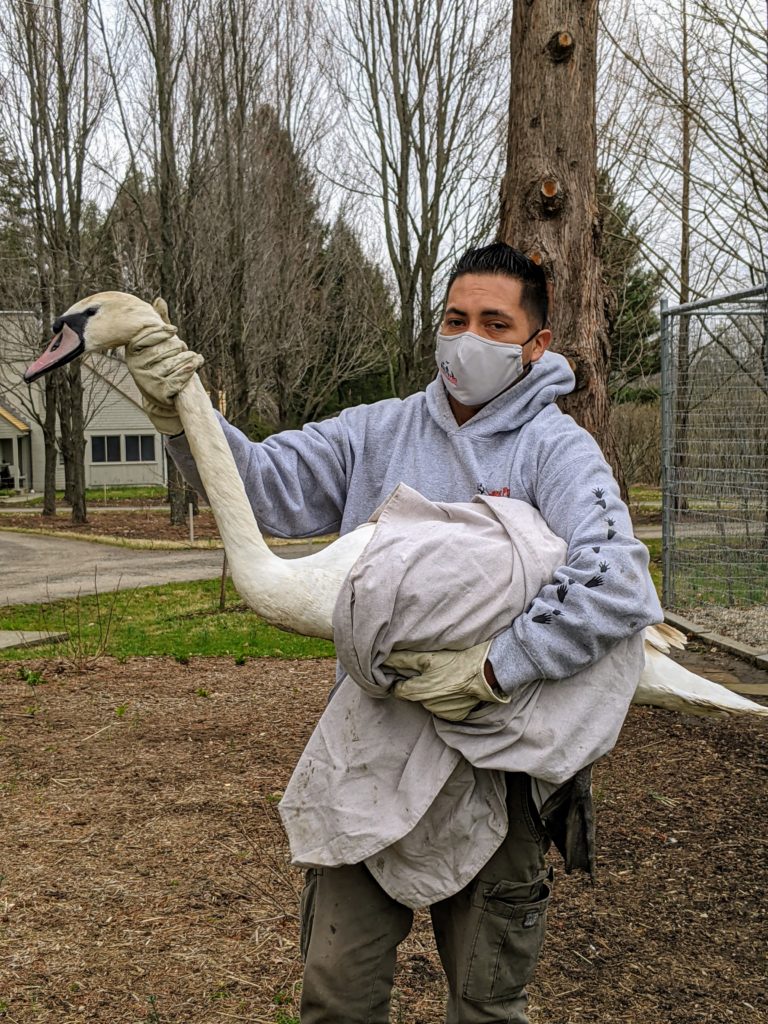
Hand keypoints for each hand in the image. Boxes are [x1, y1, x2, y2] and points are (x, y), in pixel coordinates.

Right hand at [124, 300, 203, 434]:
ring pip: (174, 363)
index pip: (148, 335)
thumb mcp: (160, 341)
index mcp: (132, 350)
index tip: (173, 330)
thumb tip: (159, 300)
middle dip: (179, 347)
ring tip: (192, 358)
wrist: (165, 393)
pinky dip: (190, 370)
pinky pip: (178, 378)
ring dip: (188, 359)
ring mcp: (146, 381)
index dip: (163, 332)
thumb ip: (160, 322)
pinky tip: (196, 363)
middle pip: (165, 349)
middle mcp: (136, 366)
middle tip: (183, 349)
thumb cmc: (164, 361)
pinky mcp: (158, 393)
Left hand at [385, 641, 510, 721]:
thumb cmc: (456, 662)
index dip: (399, 680)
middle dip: (417, 685)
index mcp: (417, 692)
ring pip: (428, 702)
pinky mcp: (454, 716)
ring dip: (431, 693)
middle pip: (414, 696)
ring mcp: (441, 713)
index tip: (406, 672)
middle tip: (429, 672)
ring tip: (443, 678)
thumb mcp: (428, 657)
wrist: (486, 673)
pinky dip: (445, 700)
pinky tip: (452, 688)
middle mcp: (427, 706)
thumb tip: (384, 660)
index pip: (397, 691)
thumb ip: (403, 660)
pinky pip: (443, 708)